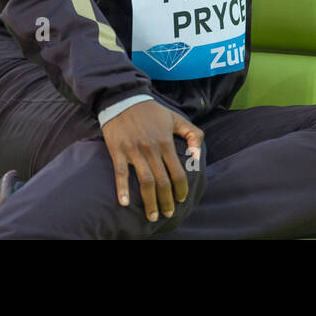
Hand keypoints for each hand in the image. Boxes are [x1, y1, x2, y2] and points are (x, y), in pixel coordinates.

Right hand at [103, 100, 203, 221]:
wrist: (123, 99)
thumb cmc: (151, 111)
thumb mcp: (175, 118)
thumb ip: (192, 134)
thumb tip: (197, 155)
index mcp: (166, 142)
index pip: (178, 172)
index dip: (181, 188)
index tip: (181, 199)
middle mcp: (151, 149)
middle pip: (162, 181)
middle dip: (166, 201)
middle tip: (168, 213)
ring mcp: (134, 151)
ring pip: (145, 181)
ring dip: (149, 201)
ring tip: (152, 216)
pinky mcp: (118, 151)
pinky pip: (120, 173)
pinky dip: (122, 189)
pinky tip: (125, 203)